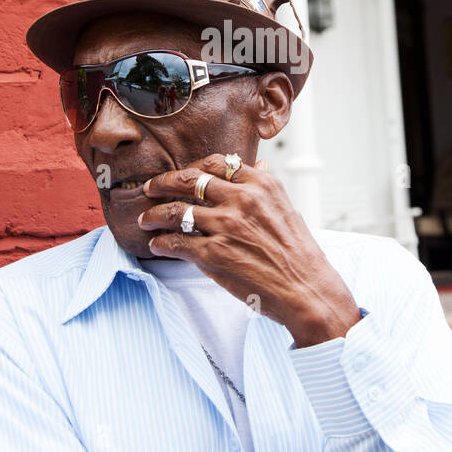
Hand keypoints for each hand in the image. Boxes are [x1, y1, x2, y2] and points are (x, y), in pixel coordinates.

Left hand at [138, 155, 361, 347]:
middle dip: (163, 182)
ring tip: (145, 220)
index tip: (181, 173)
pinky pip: (176, 242)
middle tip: (150, 188)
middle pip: (189, 181)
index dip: (192, 167)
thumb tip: (257, 165)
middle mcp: (241, 199)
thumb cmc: (299, 253)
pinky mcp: (214, 254)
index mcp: (260, 184)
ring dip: (155, 215)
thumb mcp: (287, 209)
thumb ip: (265, 187)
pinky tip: (157, 244)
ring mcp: (225, 226)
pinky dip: (161, 243)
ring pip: (176, 211)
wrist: (306, 289)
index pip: (216, 163)